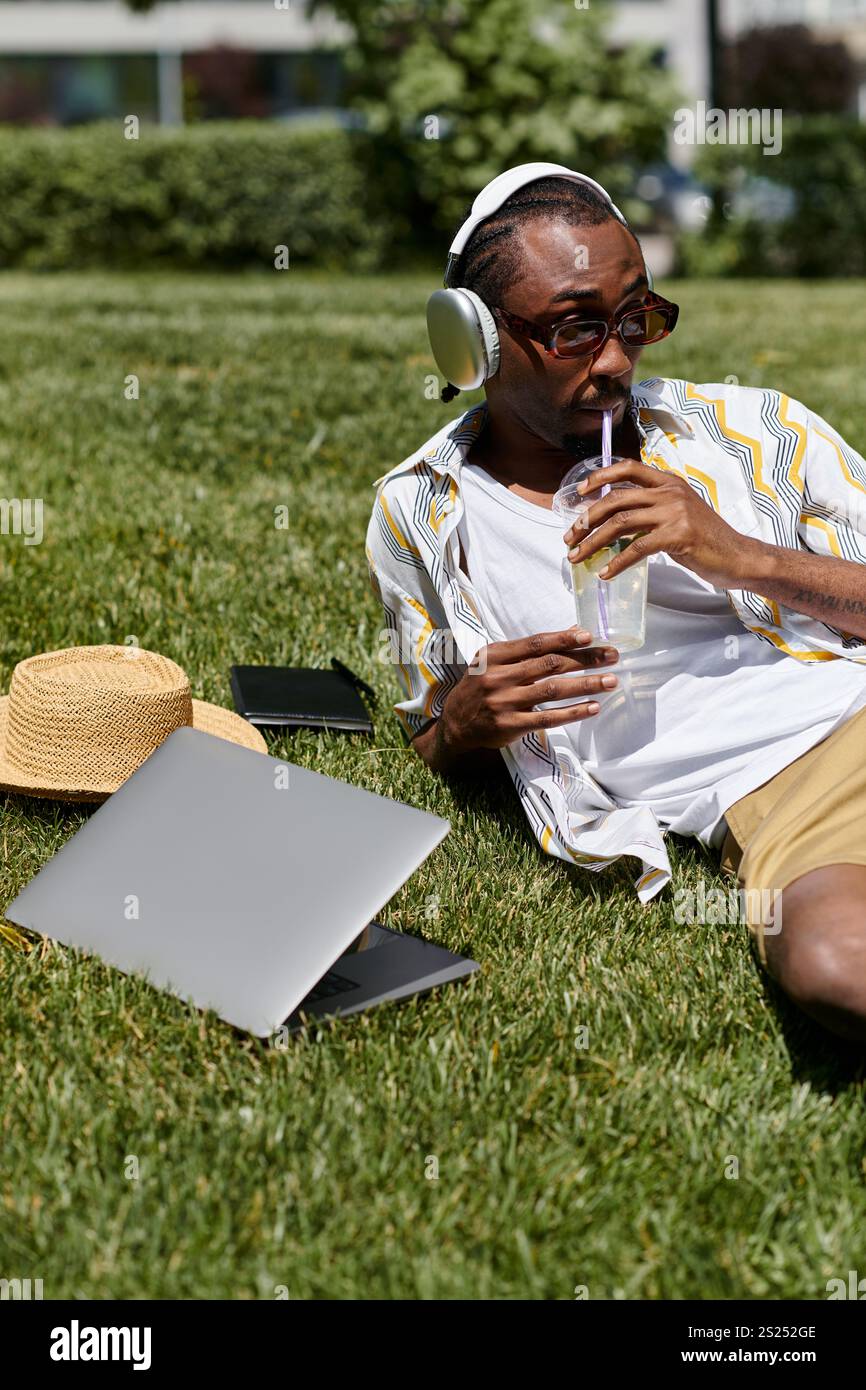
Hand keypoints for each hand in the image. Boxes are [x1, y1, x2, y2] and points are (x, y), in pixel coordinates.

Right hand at [439, 626, 619, 753]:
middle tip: (611, 656)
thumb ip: (530, 649)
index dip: (564, 638)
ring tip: (610, 681)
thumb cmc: (481, 687)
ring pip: (553, 690)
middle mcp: (499, 676)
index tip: (589, 636)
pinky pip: (548, 718)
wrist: (455, 724)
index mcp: (495, 656)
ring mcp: (504, 702)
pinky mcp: (511, 725)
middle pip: (549, 664)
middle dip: (584, 659)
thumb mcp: (496, 662)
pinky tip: (592, 707)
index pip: (535, 643)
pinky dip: (572, 712)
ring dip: (585, 684)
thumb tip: (572, 631)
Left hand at [562, 458, 761, 589]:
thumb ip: (651, 510)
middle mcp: (670, 492)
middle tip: (570, 537)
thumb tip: (614, 520)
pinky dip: (617, 562)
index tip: (581, 490)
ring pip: (621, 523)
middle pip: (617, 499)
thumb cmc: (706, 539)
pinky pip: (637, 548)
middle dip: (587, 519)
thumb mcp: (679, 514)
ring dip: (594, 542)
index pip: (629, 468)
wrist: (738, 557)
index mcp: (669, 482)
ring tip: (578, 557)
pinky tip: (606, 573)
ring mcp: (675, 512)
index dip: (601, 476)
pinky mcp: (678, 536)